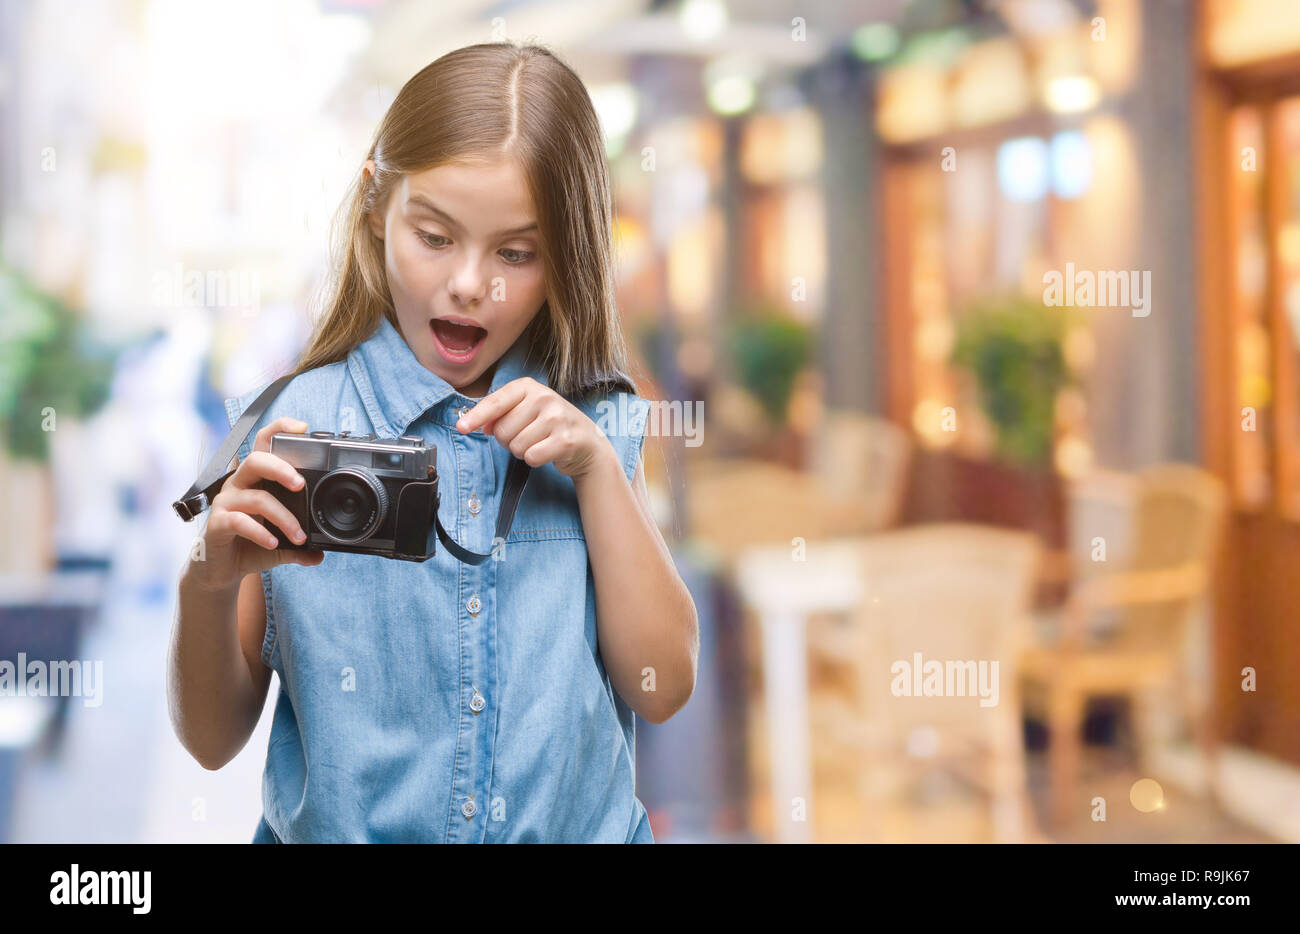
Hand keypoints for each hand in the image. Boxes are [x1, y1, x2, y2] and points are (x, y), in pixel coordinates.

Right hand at [186, 416, 324, 591]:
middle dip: (281, 468)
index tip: (303, 428)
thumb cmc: (250, 546)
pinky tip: (273, 543)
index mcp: (255, 479)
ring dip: (283, 517)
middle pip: (255, 460)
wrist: (220, 571)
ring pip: (256, 498)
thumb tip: (322, 554)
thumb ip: (302, 547)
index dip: (279, 429)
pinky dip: (260, 532)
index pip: (263, 444)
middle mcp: (238, 484)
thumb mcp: (282, 545)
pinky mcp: (217, 523)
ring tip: (298, 537)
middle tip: (300, 484)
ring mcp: (225, 503)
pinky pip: (239, 521)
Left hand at [456, 377, 612, 479]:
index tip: (461, 428)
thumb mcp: (526, 411)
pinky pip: (531, 457)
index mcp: (530, 387)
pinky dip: (534, 460)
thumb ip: (501, 415)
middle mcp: (544, 397)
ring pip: (516, 446)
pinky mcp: (565, 440)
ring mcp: (557, 418)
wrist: (588, 442)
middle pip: (503, 430)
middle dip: (508, 441)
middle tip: (526, 437)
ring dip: (522, 451)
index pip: (496, 402)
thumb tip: (479, 425)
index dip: (476, 416)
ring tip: (538, 443)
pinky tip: (546, 452)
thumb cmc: (551, 425)